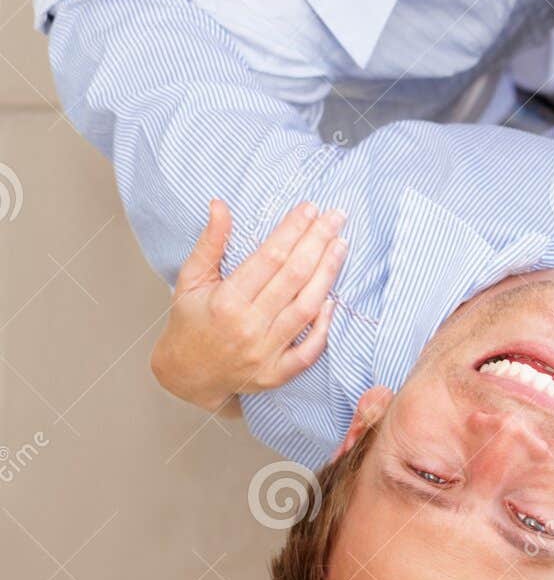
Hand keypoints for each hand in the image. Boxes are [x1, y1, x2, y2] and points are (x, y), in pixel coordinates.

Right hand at [150, 200, 345, 412]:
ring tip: (341, 245)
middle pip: (293, 277)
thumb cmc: (190, 321)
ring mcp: (263, 353)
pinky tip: (334, 300)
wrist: (186, 375)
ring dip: (328, 274)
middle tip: (336, 217)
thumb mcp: (191, 279)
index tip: (309, 208)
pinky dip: (324, 328)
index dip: (292, 230)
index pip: (269, 257)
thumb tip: (220, 204)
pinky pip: (308, 352)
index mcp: (225, 301)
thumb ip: (210, 242)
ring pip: (306, 309)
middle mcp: (246, 327)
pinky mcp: (275, 374)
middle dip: (318, 242)